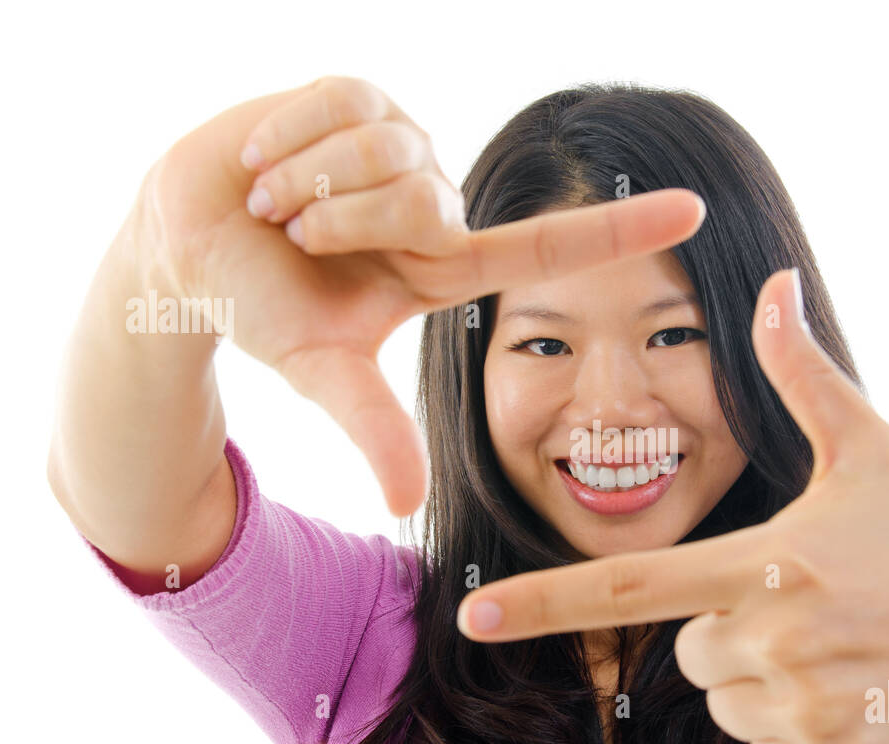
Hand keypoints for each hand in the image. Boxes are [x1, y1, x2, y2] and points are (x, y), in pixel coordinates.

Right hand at [143, 76, 704, 515]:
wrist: (191, 241)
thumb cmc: (264, 306)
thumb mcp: (321, 372)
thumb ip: (373, 429)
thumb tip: (404, 505)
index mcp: (445, 265)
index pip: (549, 246)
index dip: (621, 232)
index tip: (697, 212)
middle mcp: (437, 201)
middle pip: (426, 201)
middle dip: (343, 225)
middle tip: (297, 237)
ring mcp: (402, 144)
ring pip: (387, 153)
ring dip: (310, 186)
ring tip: (276, 202)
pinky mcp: (358, 93)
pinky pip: (340, 105)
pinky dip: (284, 139)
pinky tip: (262, 159)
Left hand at [456, 268, 888, 743]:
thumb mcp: (871, 449)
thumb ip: (802, 374)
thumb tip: (774, 283)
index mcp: (765, 563)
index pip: (629, 586)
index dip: (544, 601)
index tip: (475, 614)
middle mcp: (773, 642)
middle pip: (688, 652)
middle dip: (731, 632)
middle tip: (811, 610)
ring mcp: (802, 710)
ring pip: (725, 705)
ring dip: (764, 682)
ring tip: (840, 650)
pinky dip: (796, 730)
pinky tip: (855, 694)